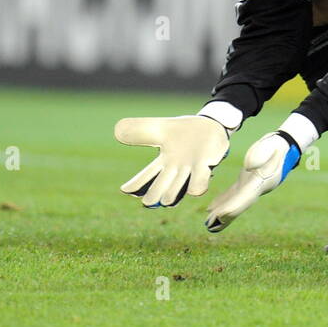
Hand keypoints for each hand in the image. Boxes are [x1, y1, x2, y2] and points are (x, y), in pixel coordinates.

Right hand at [114, 115, 230, 207]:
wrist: (211, 124)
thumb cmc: (185, 130)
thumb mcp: (161, 128)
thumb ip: (140, 131)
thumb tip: (116, 130)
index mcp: (164, 161)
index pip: (146, 175)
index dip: (136, 184)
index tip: (124, 190)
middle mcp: (176, 170)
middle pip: (160, 187)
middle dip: (154, 195)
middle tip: (148, 202)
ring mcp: (191, 169)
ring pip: (178, 189)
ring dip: (171, 194)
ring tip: (167, 201)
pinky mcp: (206, 165)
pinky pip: (199, 182)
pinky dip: (196, 187)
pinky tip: (193, 189)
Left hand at [205, 132, 300, 231]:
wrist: (285, 144)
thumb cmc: (276, 144)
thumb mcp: (271, 146)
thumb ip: (261, 155)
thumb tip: (249, 165)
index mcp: (261, 181)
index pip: (245, 198)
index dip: (233, 207)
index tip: (221, 215)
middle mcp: (257, 187)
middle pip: (240, 204)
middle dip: (226, 215)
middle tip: (209, 225)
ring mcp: (251, 185)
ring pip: (236, 201)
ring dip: (223, 211)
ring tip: (208, 221)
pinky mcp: (246, 180)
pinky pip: (234, 193)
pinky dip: (223, 201)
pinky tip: (212, 207)